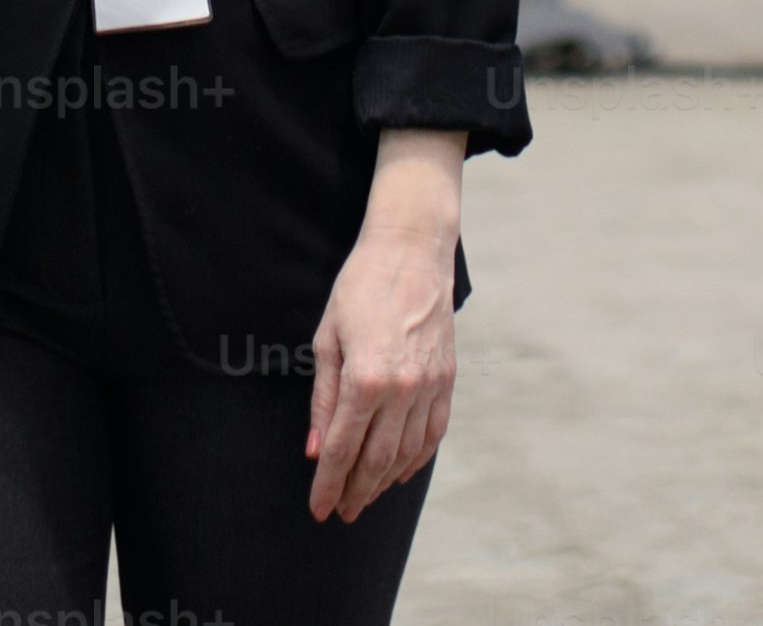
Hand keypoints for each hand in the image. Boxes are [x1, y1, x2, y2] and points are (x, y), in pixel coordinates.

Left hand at [304, 134, 462, 523]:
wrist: (411, 250)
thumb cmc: (360, 287)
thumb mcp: (327, 339)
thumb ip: (323, 400)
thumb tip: (316, 449)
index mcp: (366, 379)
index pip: (342, 449)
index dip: (328, 484)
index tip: (318, 508)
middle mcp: (402, 390)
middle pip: (376, 460)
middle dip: (356, 491)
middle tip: (342, 512)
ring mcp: (430, 386)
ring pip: (408, 453)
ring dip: (385, 481)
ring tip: (367, 497)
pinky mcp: (447, 379)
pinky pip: (434, 433)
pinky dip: (418, 458)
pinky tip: (403, 471)